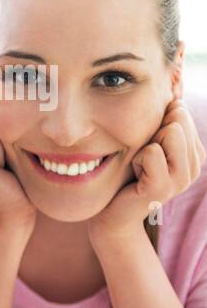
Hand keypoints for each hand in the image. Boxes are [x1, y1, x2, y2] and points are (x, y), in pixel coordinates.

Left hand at [89, 98, 204, 247]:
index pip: (181, 113)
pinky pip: (152, 152)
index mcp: (194, 153)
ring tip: (139, 166)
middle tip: (142, 159)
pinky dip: (136, 159)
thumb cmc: (126, 174)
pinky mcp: (164, 187)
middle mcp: (194, 166)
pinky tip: (135, 176)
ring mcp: (182, 178)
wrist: (112, 213)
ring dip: (144, 146)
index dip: (156, 124)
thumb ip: (162, 122)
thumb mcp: (146, 143)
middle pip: (177, 119)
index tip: (148, 148)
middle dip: (151, 133)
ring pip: (170, 131)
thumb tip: (171, 95)